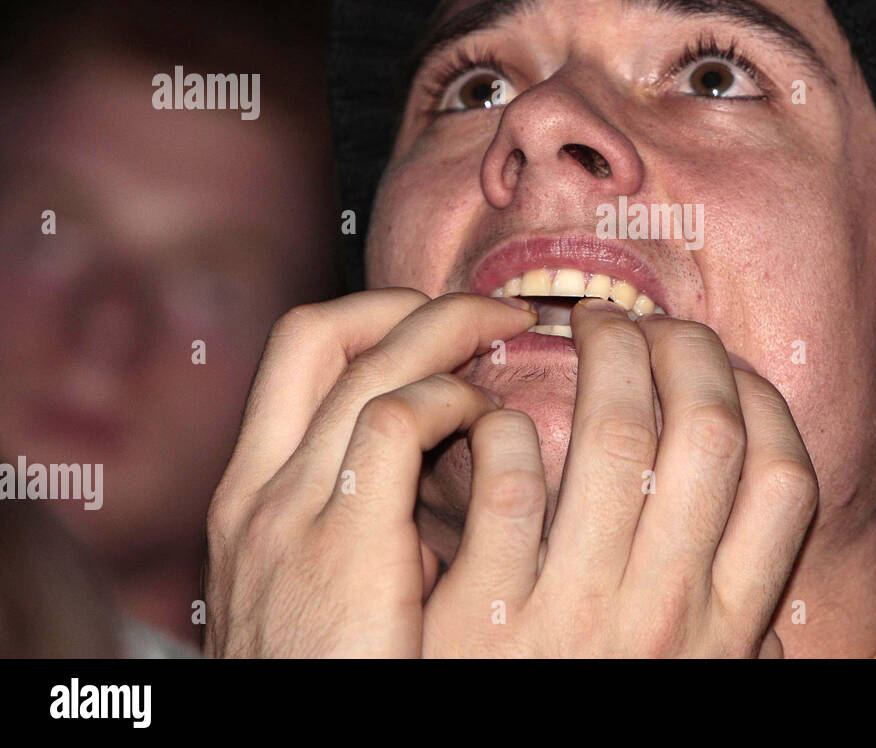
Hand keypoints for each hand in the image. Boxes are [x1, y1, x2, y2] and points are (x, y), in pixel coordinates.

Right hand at [203, 289, 536, 656]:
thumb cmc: (335, 680)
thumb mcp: (340, 588)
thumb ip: (383, 521)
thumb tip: (460, 472)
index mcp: (256, 497)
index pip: (301, 357)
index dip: (377, 318)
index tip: (447, 327)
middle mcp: (261, 490)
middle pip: (319, 334)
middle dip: (411, 301)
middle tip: (493, 309)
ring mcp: (292, 511)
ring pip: (363, 361)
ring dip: (449, 329)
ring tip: (513, 334)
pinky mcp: (339, 543)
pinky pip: (395, 421)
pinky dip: (449, 398)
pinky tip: (491, 421)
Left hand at [421, 298, 817, 656]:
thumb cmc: (595, 709)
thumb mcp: (694, 685)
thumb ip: (738, 642)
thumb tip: (779, 607)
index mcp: (726, 628)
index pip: (785, 480)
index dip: (760, 400)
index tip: (724, 368)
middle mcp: (667, 614)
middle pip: (708, 431)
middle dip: (686, 350)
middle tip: (649, 323)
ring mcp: (574, 612)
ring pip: (613, 436)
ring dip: (604, 357)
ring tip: (583, 331)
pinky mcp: (483, 613)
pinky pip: (510, 475)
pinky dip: (505, 425)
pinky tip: (498, 417)